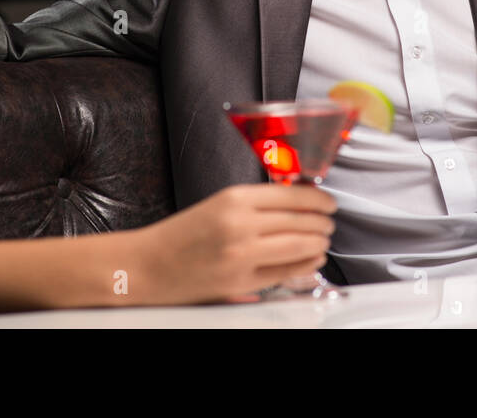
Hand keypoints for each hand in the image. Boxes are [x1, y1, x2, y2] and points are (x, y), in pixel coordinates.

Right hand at [136, 184, 336, 304]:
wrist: (147, 266)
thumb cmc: (179, 236)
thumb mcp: (216, 205)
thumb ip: (254, 204)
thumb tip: (295, 203)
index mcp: (233, 199)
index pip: (292, 194)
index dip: (318, 198)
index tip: (328, 202)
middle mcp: (240, 224)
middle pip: (300, 220)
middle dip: (322, 222)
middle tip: (329, 221)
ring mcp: (242, 255)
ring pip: (298, 244)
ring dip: (318, 241)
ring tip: (323, 238)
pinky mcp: (241, 282)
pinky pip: (285, 271)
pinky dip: (305, 263)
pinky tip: (313, 258)